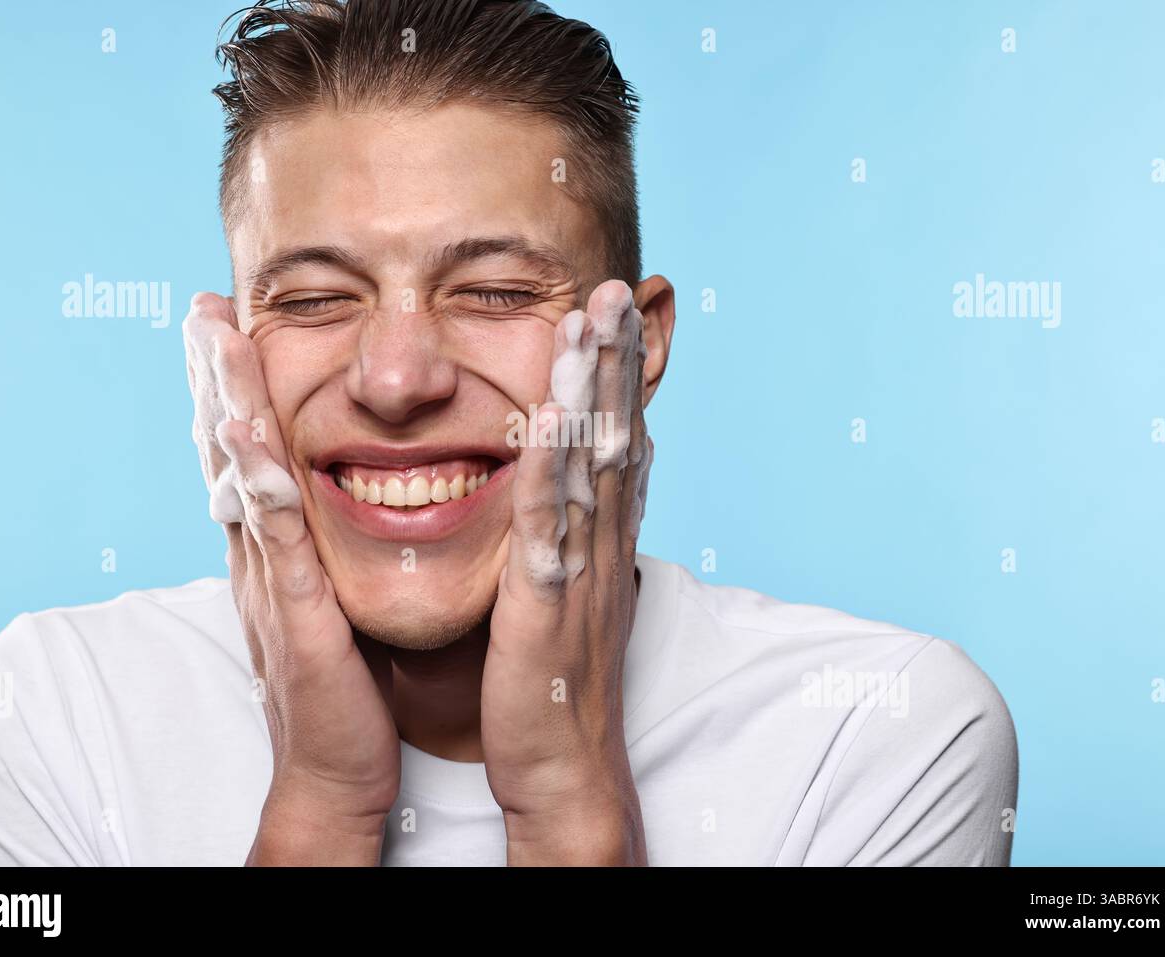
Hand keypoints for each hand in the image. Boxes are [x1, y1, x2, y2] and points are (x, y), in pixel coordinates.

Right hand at [183, 292, 399, 864]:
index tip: (224, 325)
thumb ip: (328, 549)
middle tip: (202, 309)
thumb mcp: (331, 599)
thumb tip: (342, 499)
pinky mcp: (297, 616)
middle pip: (228, 454)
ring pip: (242, 479)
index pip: (247, 458)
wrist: (339, 768)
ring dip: (226, 405)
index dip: (232, 392)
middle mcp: (260, 559)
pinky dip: (260, 481)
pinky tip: (245, 432)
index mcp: (274, 553)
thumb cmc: (346, 684)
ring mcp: (271, 584)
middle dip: (214, 380)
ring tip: (213, 338)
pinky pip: (278, 538)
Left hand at [482, 279, 652, 864]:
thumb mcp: (565, 591)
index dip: (616, 371)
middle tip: (613, 286)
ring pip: (590, 462)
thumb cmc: (551, 679)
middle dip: (615, 357)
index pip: (614, 438)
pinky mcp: (547, 601)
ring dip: (591, 387)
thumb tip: (564, 488)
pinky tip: (552, 413)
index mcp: (600, 539)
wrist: (561, 765)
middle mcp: (601, 542)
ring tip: (589, 318)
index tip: (610, 309)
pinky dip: (552, 465)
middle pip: (614, 432)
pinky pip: (551, 522)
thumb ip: (566, 534)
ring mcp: (580, 568)